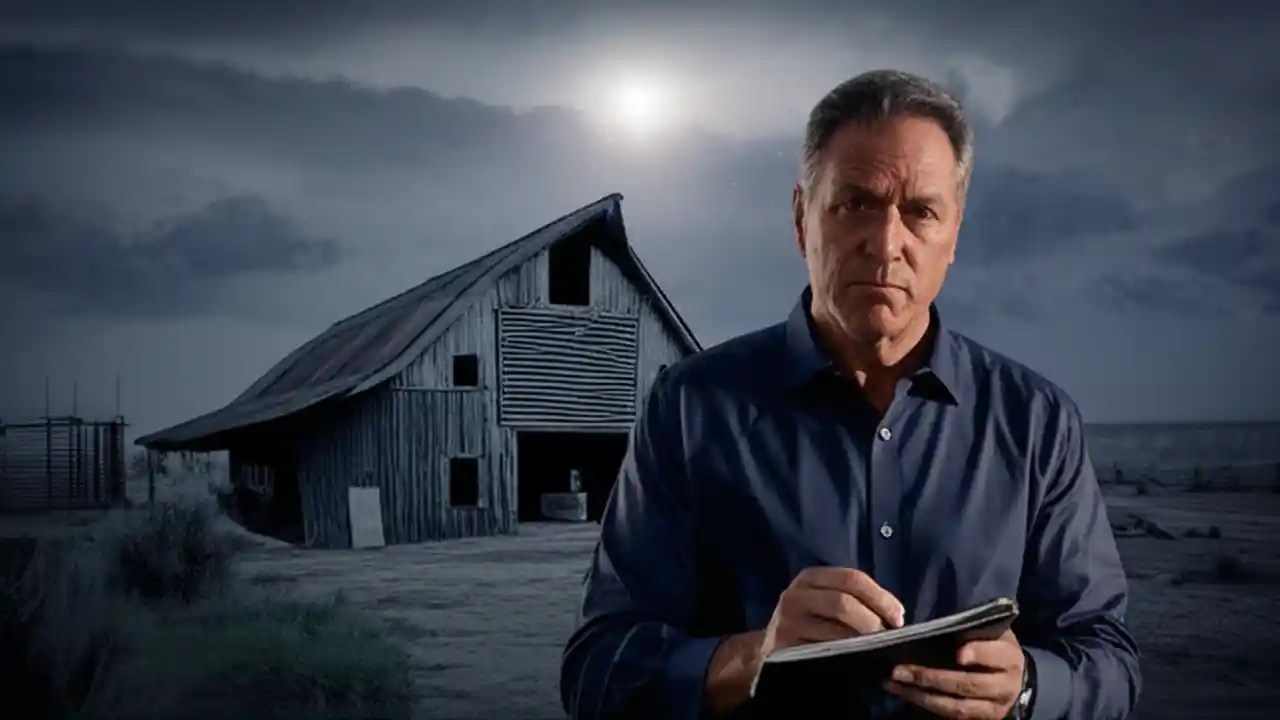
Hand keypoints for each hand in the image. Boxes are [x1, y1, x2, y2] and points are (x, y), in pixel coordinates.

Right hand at [758, 567, 905, 658]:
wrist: (769, 649)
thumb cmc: (809, 622)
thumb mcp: (823, 599)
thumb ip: (853, 598)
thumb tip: (895, 613)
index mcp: (809, 577)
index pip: (851, 578)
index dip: (880, 597)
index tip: (899, 618)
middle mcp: (795, 595)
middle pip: (843, 602)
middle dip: (872, 621)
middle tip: (888, 638)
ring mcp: (788, 623)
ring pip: (835, 632)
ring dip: (863, 644)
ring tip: (876, 651)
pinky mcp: (786, 649)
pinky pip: (825, 654)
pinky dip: (847, 658)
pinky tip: (857, 662)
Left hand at [882, 629, 1024, 718]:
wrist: (1013, 681)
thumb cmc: (994, 647)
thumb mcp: (991, 634)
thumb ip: (972, 631)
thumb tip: (939, 627)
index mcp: (1009, 659)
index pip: (996, 656)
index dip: (979, 654)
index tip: (959, 654)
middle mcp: (1004, 687)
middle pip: (968, 684)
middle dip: (932, 678)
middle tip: (900, 670)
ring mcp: (991, 709)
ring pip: (956, 706)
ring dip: (921, 696)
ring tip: (894, 683)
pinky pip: (950, 716)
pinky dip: (924, 705)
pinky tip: (904, 693)